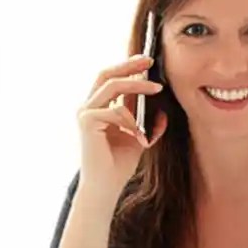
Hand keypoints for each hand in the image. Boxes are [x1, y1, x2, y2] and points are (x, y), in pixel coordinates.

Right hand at [75, 55, 168, 202]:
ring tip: (157, 89)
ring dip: (137, 86)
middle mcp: (88, 106)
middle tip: (150, 60)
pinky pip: (115, 111)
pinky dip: (132, 120)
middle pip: (106, 74)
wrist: (106, 187)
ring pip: (112, 86)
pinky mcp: (87, 122)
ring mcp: (85, 113)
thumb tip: (162, 108)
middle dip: (129, 65)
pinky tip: (140, 135)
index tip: (148, 62)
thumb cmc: (119, 163)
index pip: (111, 78)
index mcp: (98, 107)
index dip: (128, 67)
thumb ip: (146, 120)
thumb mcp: (139, 136)